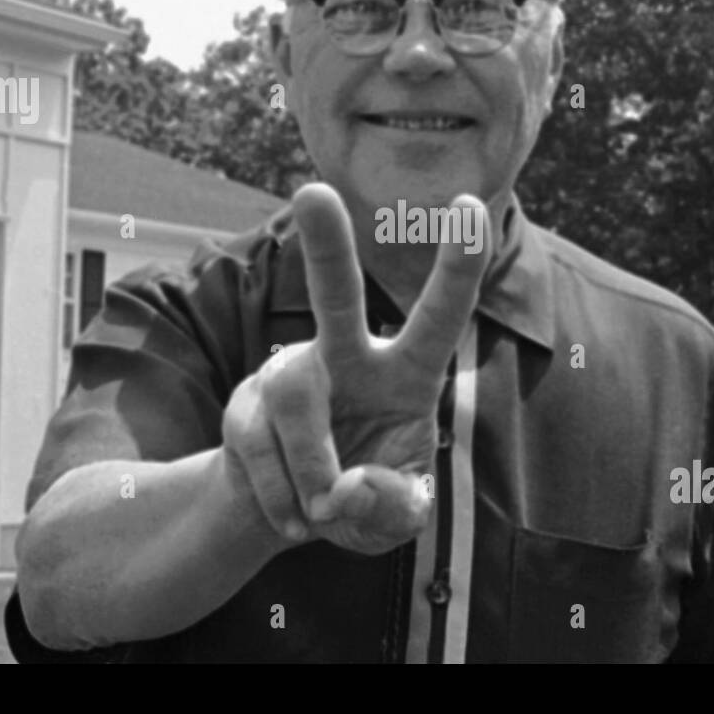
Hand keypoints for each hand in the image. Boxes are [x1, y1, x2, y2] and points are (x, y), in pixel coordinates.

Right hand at [221, 182, 490, 554]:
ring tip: (320, 515)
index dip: (458, 266)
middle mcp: (345, 358)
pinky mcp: (243, 404)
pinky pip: (257, 446)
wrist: (289, 517)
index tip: (470, 204)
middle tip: (312, 192)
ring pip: (293, 402)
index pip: (439, 318)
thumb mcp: (394, 521)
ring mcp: (288, 374)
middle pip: (335, 296)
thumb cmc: (362, 502)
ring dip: (311, 469)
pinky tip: (291, 516)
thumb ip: (393, 509)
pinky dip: (280, 496)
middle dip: (325, 245)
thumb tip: (348, 486)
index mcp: (405, 375)